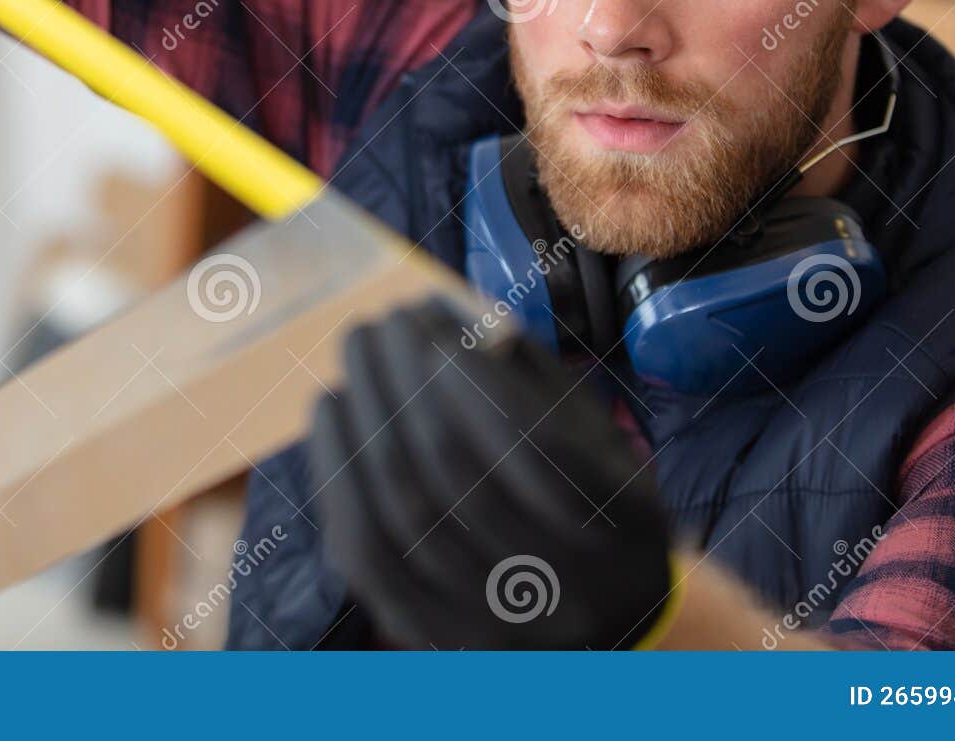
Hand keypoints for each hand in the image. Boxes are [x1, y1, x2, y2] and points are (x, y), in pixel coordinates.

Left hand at [309, 296, 674, 648]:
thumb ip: (530, 376)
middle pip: (459, 482)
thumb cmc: (595, 493)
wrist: (606, 612)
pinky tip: (331, 407)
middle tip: (385, 322)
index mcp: (623, 526)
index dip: (480, 387)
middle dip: (410, 387)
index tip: (438, 328)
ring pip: (406, 519)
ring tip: (358, 351)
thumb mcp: (593, 429)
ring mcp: (494, 627)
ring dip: (368, 419)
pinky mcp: (433, 636)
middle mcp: (564, 593)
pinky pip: (366, 556)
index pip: (542, 454)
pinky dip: (337, 473)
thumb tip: (450, 318)